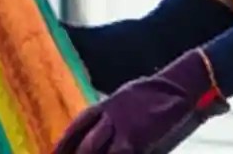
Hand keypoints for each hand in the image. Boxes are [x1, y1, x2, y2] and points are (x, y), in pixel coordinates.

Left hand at [53, 49, 228, 153]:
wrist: (179, 85)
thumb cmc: (158, 91)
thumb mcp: (130, 96)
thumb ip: (116, 110)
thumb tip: (108, 121)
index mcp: (107, 104)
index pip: (78, 125)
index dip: (64, 141)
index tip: (53, 152)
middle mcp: (109, 115)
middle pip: (83, 141)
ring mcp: (121, 126)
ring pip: (93, 149)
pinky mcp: (135, 138)